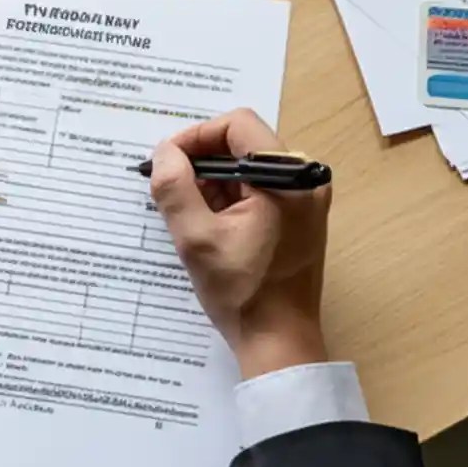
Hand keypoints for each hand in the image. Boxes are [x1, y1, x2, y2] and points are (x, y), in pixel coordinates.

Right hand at [149, 108, 331, 379]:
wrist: (280, 341)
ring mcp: (304, 198)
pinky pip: (257, 188)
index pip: (237, 125)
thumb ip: (175, 187)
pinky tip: (206, 225)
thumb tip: (163, 153)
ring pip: (247, 166)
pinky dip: (228, 198)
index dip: (196, 136)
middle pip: (242, 143)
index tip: (166, 163)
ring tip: (185, 213)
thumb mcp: (196, 238)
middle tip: (168, 188)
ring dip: (211, 182)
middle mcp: (303, 179)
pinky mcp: (299, 216)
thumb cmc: (242, 293)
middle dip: (200, 162)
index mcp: (287, 177)